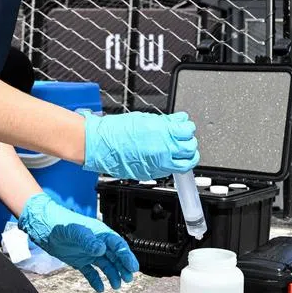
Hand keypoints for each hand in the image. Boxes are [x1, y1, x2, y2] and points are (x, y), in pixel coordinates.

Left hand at [19, 193, 138, 292]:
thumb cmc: (61, 224)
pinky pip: (91, 272)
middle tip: (128, 279)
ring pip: (105, 265)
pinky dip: (96, 280)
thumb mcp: (76, 231)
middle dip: (122, 267)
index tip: (133, 268)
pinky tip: (100, 288)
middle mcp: (97, 244)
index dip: (126, 256)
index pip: (118, 246)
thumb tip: (102, 250)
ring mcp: (88, 253)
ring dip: (112, 275)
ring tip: (116, 285)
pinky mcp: (79, 261)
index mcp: (100, 234)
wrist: (44, 227)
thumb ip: (88, 241)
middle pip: (114, 257)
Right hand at [79, 110, 198, 180]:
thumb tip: (179, 120)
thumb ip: (166, 121)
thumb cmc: (116, 130)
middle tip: (185, 139)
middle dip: (190, 143)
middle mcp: (163, 150)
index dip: (188, 128)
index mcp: (162, 132)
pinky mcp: (152, 173)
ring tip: (182, 152)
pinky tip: (167, 158)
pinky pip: (170, 171)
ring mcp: (159, 164)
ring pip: (186, 165)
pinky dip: (173, 165)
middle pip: (190, 149)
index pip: (188, 130)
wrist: (100, 145)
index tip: (185, 127)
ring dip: (187, 157)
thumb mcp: (145, 119)